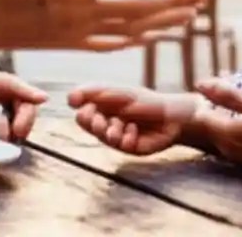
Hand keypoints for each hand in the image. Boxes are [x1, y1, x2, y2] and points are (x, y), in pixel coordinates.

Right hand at [0, 0, 203, 51]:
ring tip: (189, 16)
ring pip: (131, 30)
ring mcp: (79, 33)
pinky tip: (152, 37)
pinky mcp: (72, 45)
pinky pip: (113, 45)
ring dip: (162, 22)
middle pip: (138, 9)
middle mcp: (82, 13)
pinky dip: (137, 40)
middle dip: (172, 2)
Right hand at [67, 84, 202, 154]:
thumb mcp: (118, 92)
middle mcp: (108, 125)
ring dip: (111, 131)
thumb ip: (94, 92)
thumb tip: (68, 99)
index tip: (89, 108)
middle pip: (90, 128)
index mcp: (103, 110)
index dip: (84, 114)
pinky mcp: (132, 149)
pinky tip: (135, 129)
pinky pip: (123, 146)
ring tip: (120, 125)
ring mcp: (120, 139)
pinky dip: (128, 137)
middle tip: (101, 120)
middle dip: (94, 124)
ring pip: (105, 139)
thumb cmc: (145, 101)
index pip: (83, 115)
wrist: (172, 113)